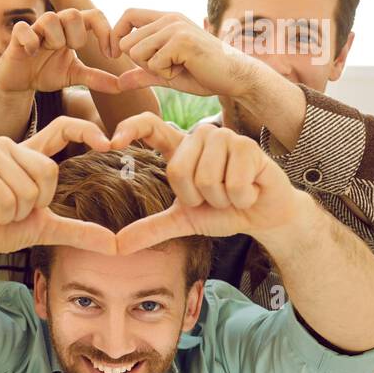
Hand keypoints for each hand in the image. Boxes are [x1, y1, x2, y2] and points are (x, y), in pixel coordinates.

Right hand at [0, 9, 123, 95]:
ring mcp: (35, 28)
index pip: (94, 16)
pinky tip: (33, 54)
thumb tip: (122, 86)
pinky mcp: (17, 36)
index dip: (106, 32)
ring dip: (56, 38)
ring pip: (50, 18)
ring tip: (50, 51)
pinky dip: (31, 41)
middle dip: (77, 36)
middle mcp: (55, 24)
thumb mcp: (74, 76)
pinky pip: (24, 29)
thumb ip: (96, 78)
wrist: (18, 81)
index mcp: (72, 29)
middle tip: (72, 51)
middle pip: (73, 13)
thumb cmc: (46, 72)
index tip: (111, 55)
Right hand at [0, 116, 116, 257]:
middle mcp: (10, 148)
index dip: (85, 130)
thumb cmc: (2, 228)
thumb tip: (115, 245)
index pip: (62, 128)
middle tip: (12, 209)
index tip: (108, 142)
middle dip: (34, 205)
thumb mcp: (46, 228)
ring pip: (26, 189)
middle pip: (47, 172)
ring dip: (14, 213)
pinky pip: (5, 198)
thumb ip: (78, 231)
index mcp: (29, 154)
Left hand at [108, 113, 306, 251]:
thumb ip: (150, 228)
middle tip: (215, 196)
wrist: (263, 215)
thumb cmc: (223, 211)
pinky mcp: (249, 147)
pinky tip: (249, 191)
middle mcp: (200, 136)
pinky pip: (233, 183)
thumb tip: (116, 247)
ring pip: (206, 178)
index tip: (111, 141)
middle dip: (197, 197)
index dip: (131, 128)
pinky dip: (241, 198)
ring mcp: (225, 138)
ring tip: (232, 193)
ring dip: (221, 198)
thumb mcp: (183, 220)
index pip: (150, 125)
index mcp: (180, 148)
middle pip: (178, 171)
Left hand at [110, 9, 263, 96]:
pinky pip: (154, 64)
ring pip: (137, 53)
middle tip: (167, 66)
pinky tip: (186, 69)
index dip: (116, 35)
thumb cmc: (203, 74)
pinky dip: (167, 75)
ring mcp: (176, 28)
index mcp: (166, 19)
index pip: (128, 14)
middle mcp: (170, 19)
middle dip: (141, 63)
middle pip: (127, 43)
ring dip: (154, 69)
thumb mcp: (166, 75)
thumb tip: (118, 82)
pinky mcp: (182, 41)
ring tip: (178, 66)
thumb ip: (143, 74)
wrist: (235, 77)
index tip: (115, 55)